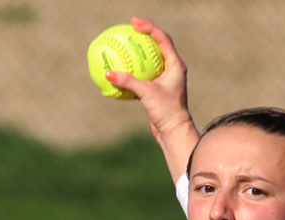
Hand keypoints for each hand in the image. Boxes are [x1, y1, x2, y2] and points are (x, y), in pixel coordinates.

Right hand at [105, 17, 199, 180]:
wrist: (174, 132)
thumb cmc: (167, 112)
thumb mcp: (147, 94)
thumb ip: (129, 82)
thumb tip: (108, 73)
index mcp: (175, 65)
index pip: (163, 39)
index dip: (149, 27)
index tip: (134, 23)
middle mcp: (172, 69)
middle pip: (157, 45)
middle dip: (144, 34)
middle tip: (129, 27)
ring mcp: (165, 79)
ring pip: (150, 59)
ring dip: (138, 51)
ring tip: (124, 44)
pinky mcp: (157, 88)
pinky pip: (143, 73)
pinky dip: (132, 69)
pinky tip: (119, 69)